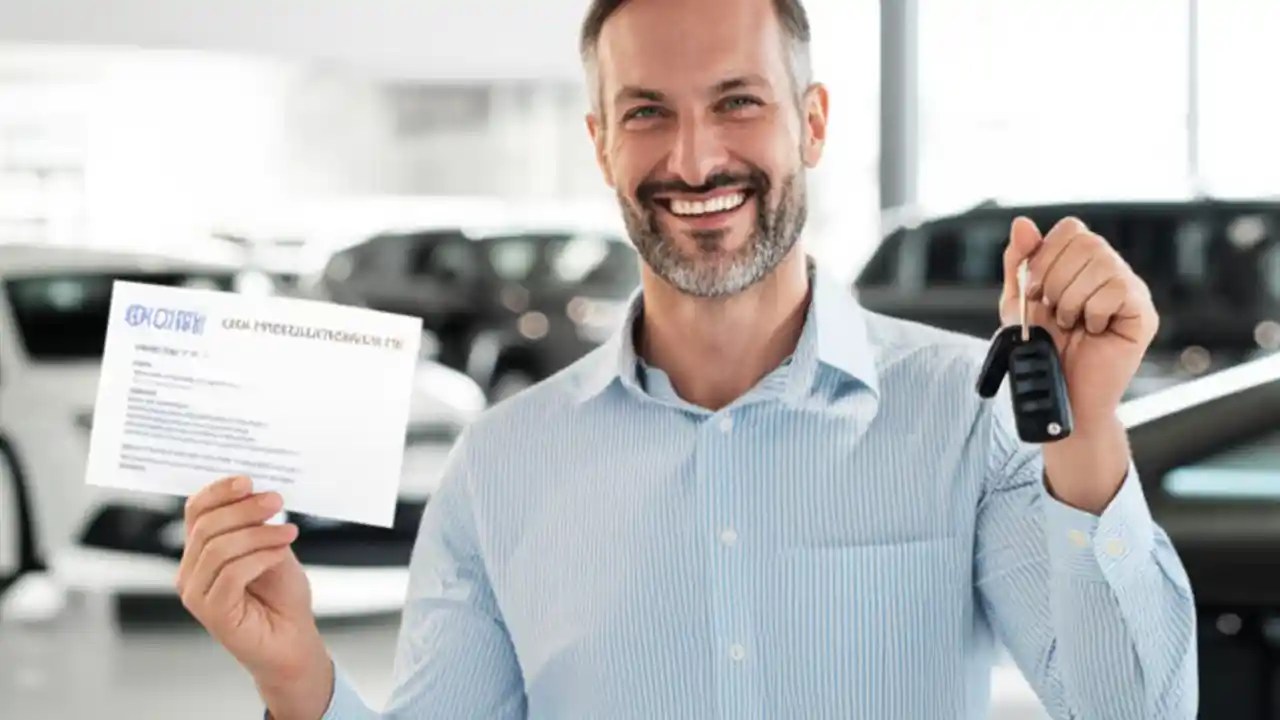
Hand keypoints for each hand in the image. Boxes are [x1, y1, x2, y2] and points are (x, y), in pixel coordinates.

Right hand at [176, 475, 332, 717]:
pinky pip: (231, 573)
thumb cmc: (282, 598)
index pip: (196, 511)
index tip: (248, 480)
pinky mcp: (212, 612)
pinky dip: (259, 557)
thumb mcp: (273, 550)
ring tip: (289, 532)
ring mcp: (197, 593)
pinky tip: (280, 555)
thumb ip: (259, 526)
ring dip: (258, 533)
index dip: (218, 491)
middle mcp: (191, 572)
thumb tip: (259, 494)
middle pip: (206, 526)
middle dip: (244, 509)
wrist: (293, 641)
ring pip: (218, 548)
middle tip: (276, 501)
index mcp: (201, 551)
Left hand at [999, 216, 1158, 426]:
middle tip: (1053, 312)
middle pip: (1086, 242)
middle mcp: (1111, 270)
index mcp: (1082, 264)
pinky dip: (1094, 312)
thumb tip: (1022, 222)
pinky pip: (1118, 288)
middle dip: (1055, 280)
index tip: (1034, 291)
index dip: (1046, 255)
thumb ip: (1018, 262)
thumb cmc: (1042, 350)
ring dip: (1072, 299)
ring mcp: (1131, 290)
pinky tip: (1093, 330)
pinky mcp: (1144, 313)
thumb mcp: (1017, 303)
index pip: (1071, 229)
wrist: (1058, 392)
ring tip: (1072, 324)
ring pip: (1102, 263)